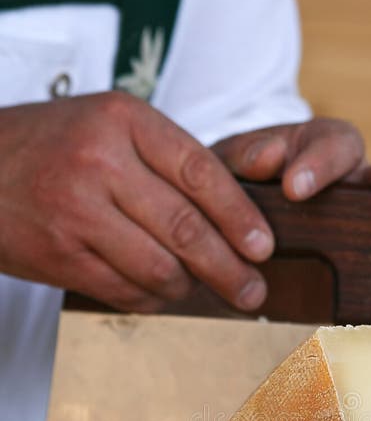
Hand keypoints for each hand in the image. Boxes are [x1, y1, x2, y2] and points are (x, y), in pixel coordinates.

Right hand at [0, 92, 274, 311]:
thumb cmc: (55, 147)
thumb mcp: (109, 127)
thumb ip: (166, 160)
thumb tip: (235, 220)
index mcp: (123, 120)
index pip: (201, 172)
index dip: (240, 217)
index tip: (265, 248)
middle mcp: (100, 162)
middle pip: (186, 229)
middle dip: (230, 269)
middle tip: (253, 293)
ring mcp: (76, 211)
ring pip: (160, 268)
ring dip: (190, 288)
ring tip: (204, 291)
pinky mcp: (61, 256)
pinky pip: (126, 292)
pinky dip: (154, 300)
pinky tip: (162, 295)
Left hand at [213, 117, 370, 285]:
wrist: (219, 245)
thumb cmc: (231, 193)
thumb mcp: (228, 168)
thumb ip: (243, 159)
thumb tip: (268, 157)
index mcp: (328, 156)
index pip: (340, 145)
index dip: (323, 163)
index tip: (292, 189)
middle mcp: (361, 195)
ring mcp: (370, 244)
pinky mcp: (363, 290)